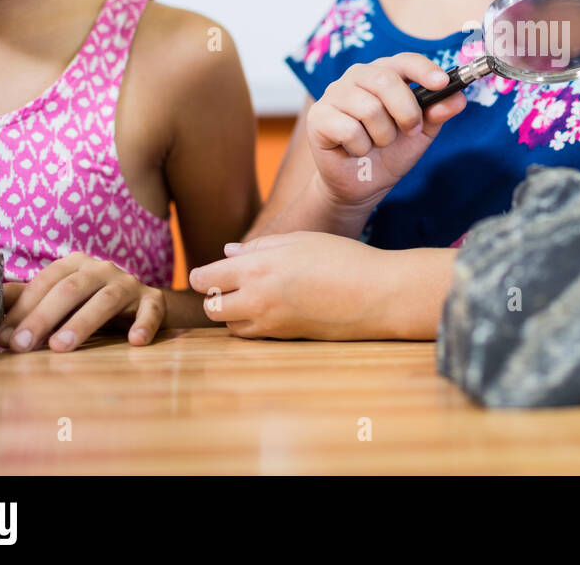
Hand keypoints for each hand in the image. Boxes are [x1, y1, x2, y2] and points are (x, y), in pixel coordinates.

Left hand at [0, 253, 165, 351]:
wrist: (140, 303)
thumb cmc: (87, 303)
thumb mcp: (56, 299)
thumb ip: (23, 301)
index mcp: (74, 264)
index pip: (45, 282)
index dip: (23, 309)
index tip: (3, 338)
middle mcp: (102, 268)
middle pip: (70, 289)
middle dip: (43, 317)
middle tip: (22, 345)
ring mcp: (129, 284)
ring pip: (105, 300)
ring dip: (82, 323)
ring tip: (61, 347)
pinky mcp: (152, 300)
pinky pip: (151, 310)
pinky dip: (144, 324)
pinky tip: (135, 341)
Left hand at [188, 232, 392, 339]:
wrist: (377, 295)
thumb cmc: (343, 258)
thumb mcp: (300, 240)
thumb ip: (260, 246)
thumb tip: (228, 252)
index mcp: (257, 267)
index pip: (205, 279)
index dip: (203, 275)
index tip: (209, 272)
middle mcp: (256, 298)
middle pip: (211, 307)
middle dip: (215, 296)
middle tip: (232, 284)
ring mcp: (270, 323)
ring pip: (230, 324)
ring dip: (233, 312)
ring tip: (256, 296)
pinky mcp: (284, 339)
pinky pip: (253, 335)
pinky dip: (252, 324)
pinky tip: (273, 309)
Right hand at [307, 52, 465, 207]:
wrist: (362, 184)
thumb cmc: (391, 152)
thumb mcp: (421, 133)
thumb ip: (438, 113)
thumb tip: (458, 98)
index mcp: (385, 73)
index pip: (405, 61)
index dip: (423, 69)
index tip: (442, 84)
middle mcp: (358, 76)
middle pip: (386, 81)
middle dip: (406, 112)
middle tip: (410, 131)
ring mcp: (335, 94)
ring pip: (369, 108)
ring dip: (382, 136)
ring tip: (377, 144)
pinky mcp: (319, 116)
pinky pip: (348, 129)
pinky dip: (361, 147)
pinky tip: (356, 150)